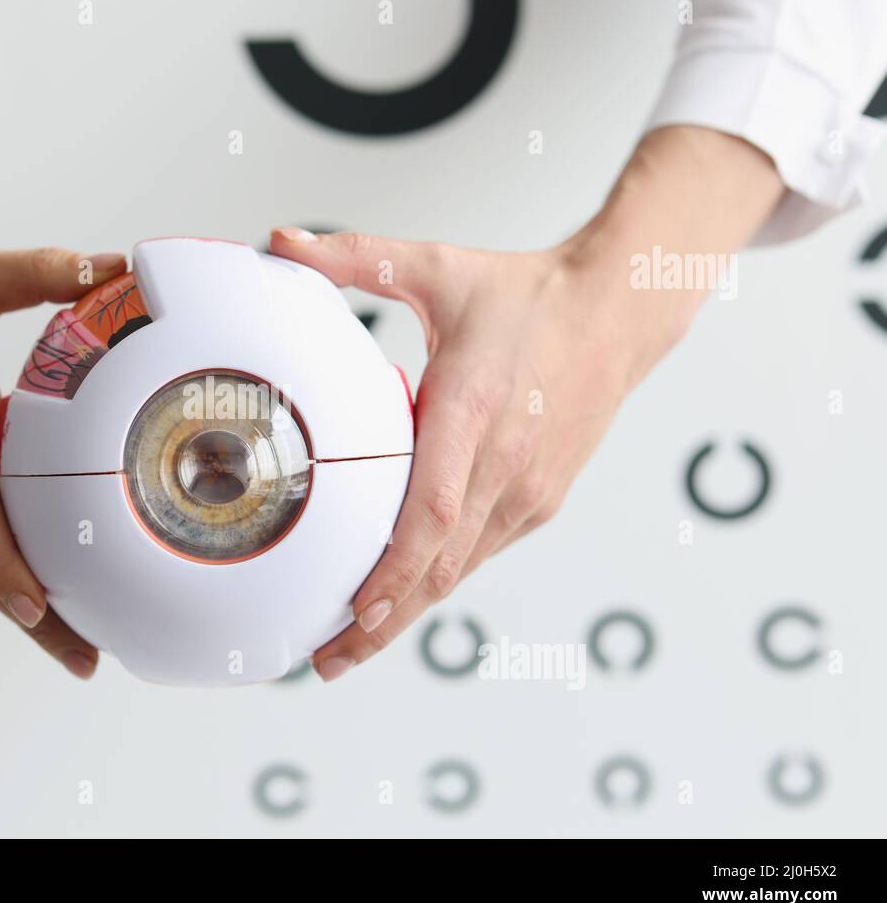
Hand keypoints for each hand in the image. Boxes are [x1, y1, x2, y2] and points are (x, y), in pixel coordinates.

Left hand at [270, 127, 784, 680]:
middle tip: (327, 661)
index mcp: (472, 412)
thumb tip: (282, 241)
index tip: (350, 615)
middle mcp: (506, 464)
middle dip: (382, 622)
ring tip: (352, 645)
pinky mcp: (541, 499)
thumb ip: (354, 257)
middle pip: (440, 567)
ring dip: (408, 611)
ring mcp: (529, 490)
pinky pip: (481, 552)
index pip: (430, 514)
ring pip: (460, 570)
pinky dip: (440, 581)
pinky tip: (403, 600)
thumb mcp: (435, 266)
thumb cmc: (525, 294)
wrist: (620, 310)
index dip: (392, 574)